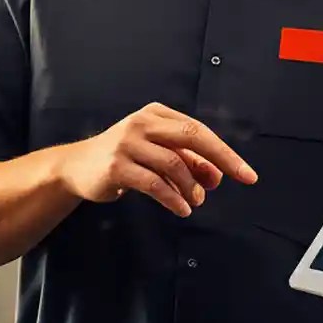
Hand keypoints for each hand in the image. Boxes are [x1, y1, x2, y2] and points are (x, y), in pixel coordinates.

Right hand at [56, 102, 257, 215]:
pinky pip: (154, 184)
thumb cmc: (123, 158)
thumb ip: (187, 161)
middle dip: (221, 159)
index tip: (246, 174)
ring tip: (196, 201)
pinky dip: (173, 198)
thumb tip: (217, 176)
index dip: (224, 152)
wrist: (76, 167)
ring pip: (173, 163)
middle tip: (240, 179)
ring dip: (192, 186)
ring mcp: (127, 143)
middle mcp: (141, 123)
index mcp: (155, 114)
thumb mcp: (157, 155)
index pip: (198, 130)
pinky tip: (182, 208)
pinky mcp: (116, 166)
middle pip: (190, 136)